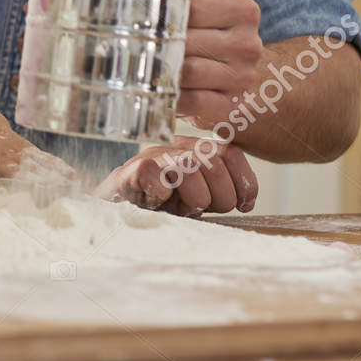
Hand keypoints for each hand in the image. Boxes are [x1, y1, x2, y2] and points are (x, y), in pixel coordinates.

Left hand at [0, 121, 83, 186]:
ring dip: (65, 177)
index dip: (28, 182)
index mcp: (4, 160)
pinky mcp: (37, 155)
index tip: (39, 193)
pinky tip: (83, 181)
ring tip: (82, 189)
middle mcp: (21, 157)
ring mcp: (31, 155)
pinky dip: (68, 171)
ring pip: (50, 166)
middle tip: (68, 196)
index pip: (17, 173)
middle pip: (39, 171)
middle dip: (52, 183)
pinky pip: (54, 163)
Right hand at [95, 138, 257, 214]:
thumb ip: (220, 191)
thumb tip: (247, 201)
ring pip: (189, 167)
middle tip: (205, 210)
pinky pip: (156, 176)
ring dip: (194, 198)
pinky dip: (162, 195)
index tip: (242, 206)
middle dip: (221, 196)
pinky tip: (158, 202)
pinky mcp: (131, 171)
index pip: (231, 154)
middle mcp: (175, 147)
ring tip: (182, 208)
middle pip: (215, 162)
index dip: (243, 182)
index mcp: (195, 150)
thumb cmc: (160, 208)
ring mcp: (152, 156)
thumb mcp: (197, 199)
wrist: (113, 212)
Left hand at [153, 0, 262, 132]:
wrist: (233, 71)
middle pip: (188, 41)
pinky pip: (193, 101)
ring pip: (189, 71)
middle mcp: (249, 44)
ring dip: (164, 70)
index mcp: (243, 10)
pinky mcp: (232, 105)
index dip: (167, 14)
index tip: (150, 20)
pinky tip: (160, 90)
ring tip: (146, 66)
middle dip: (160, 44)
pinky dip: (172, 96)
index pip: (194, 8)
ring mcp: (244, 77)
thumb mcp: (198, 1)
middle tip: (137, 45)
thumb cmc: (207, 30)